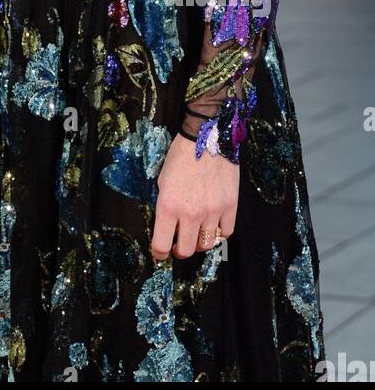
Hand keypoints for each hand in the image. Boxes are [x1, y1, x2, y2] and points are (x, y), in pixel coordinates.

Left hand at [150, 133, 238, 260]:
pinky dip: (218, 233)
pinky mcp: (230, 206)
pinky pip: (226, 233)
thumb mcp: (162, 181)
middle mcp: (190, 213)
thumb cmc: (180, 156)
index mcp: (168, 206)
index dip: (159, 252)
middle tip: (178, 245)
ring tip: (196, 235)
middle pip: (186, 251)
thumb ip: (166, 206)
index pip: (161, 245)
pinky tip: (213, 225)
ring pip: (206, 245)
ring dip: (199, 243)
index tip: (160, 252)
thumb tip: (168, 226)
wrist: (206, 137)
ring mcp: (212, 212)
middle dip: (179, 251)